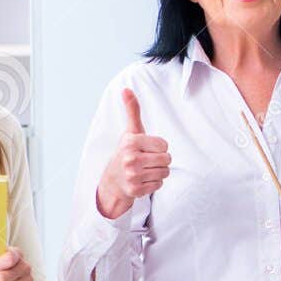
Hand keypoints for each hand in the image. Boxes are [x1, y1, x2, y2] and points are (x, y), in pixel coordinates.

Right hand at [96, 88, 169, 220]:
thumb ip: (132, 111)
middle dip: (160, 160)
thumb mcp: (130, 132)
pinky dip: (154, 183)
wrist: (112, 181)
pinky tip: (143, 180)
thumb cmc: (126, 152)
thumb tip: (126, 89)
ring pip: (165, 172)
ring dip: (158, 172)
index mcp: (131, 142)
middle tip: (147, 160)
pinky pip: (159, 185)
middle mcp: (130, 158)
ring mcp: (132, 175)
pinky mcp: (135, 190)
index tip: (147, 149)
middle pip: (167, 159)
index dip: (159, 147)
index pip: (164, 145)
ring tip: (145, 170)